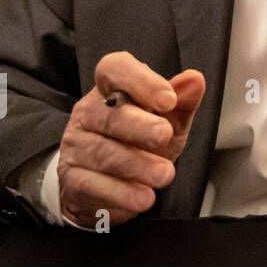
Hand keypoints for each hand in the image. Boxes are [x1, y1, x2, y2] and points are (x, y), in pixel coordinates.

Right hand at [57, 52, 204, 227]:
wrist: (108, 184)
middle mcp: (89, 112)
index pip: (115, 68)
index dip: (140, 81)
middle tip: (164, 135)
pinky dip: (120, 193)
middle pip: (110, 114)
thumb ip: (183, 101)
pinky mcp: (71, 179)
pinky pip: (92, 185)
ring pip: (103, 152)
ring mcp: (76, 145)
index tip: (168, 99)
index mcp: (112, 88)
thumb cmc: (143, 142)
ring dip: (136, 165)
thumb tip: (195, 79)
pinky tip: (142, 197)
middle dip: (140, 125)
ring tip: (163, 175)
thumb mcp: (170, 119)